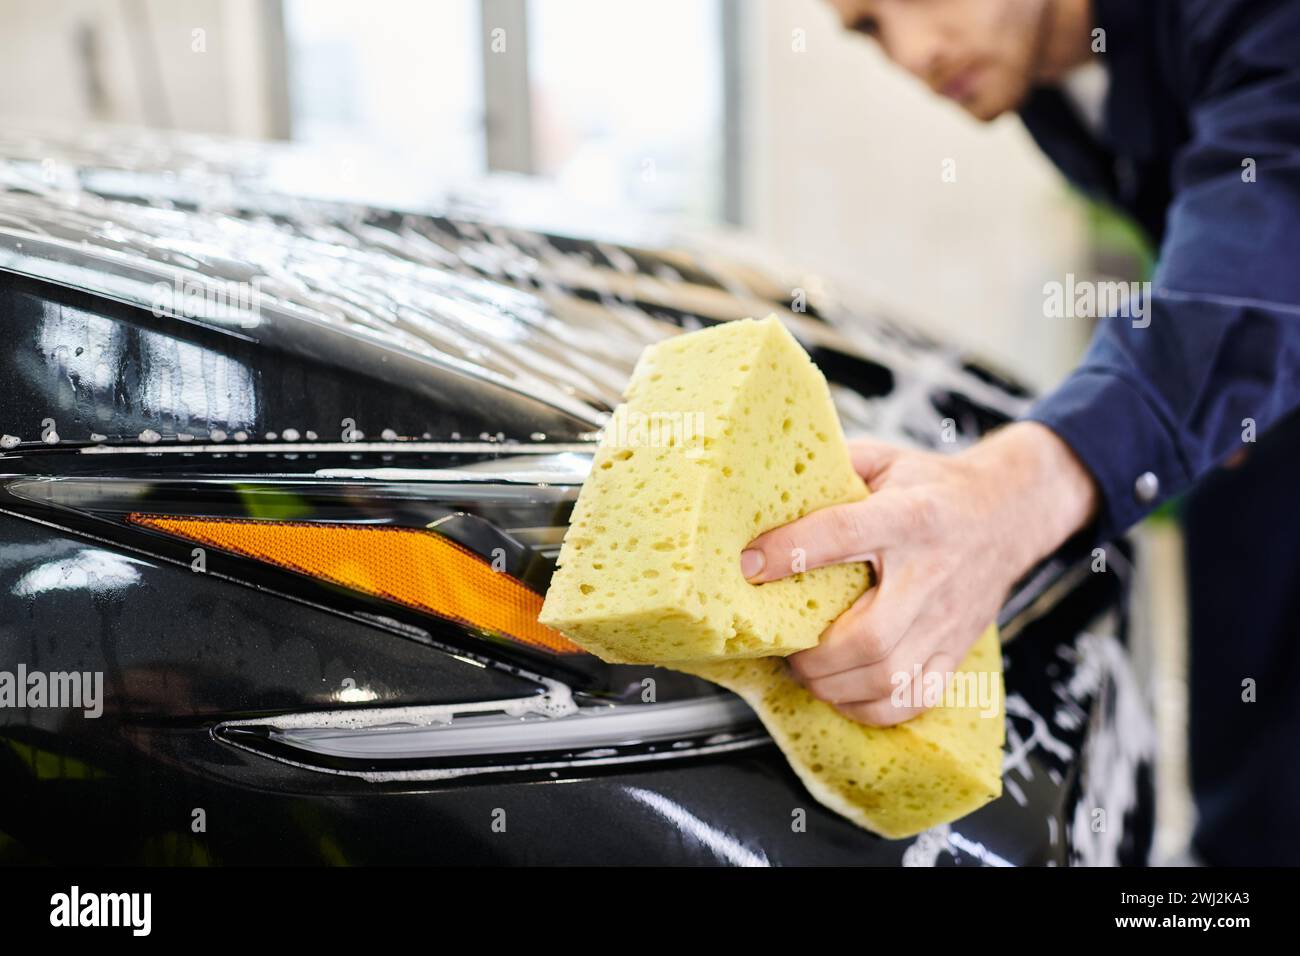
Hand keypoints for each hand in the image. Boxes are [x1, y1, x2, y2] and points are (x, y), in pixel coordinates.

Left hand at [738, 421, 1097, 725]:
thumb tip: (769, 486)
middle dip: (814, 654)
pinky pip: (912, 699)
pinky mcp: (955, 650)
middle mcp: (929, 573)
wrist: (1009, 512)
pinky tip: (845, 692)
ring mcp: (946, 620)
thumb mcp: (887, 461)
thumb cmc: (936, 488)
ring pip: (888, 677)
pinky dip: (869, 708)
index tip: (750, 565)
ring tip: (808, 671)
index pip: (842, 534)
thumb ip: (833, 470)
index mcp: (909, 517)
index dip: (790, 552)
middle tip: (786, 646)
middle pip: (869, 635)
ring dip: (833, 686)